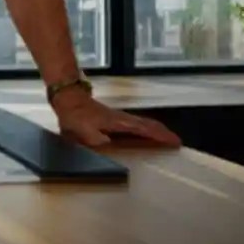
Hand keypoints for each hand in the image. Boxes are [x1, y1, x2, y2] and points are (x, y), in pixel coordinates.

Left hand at [51, 88, 180, 146]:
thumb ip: (96, 140)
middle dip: (163, 133)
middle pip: (148, 125)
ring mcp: (119, 117)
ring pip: (142, 123)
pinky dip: (144, 129)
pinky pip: (134, 124)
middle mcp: (123, 119)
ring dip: (155, 131)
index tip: (176, 142)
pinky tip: (142, 136)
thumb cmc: (76, 116)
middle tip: (176, 143)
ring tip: (165, 141)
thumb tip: (108, 145)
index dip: (161, 135)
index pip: (145, 128)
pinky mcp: (112, 118)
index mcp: (120, 123)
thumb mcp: (83, 131)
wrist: (67, 98)